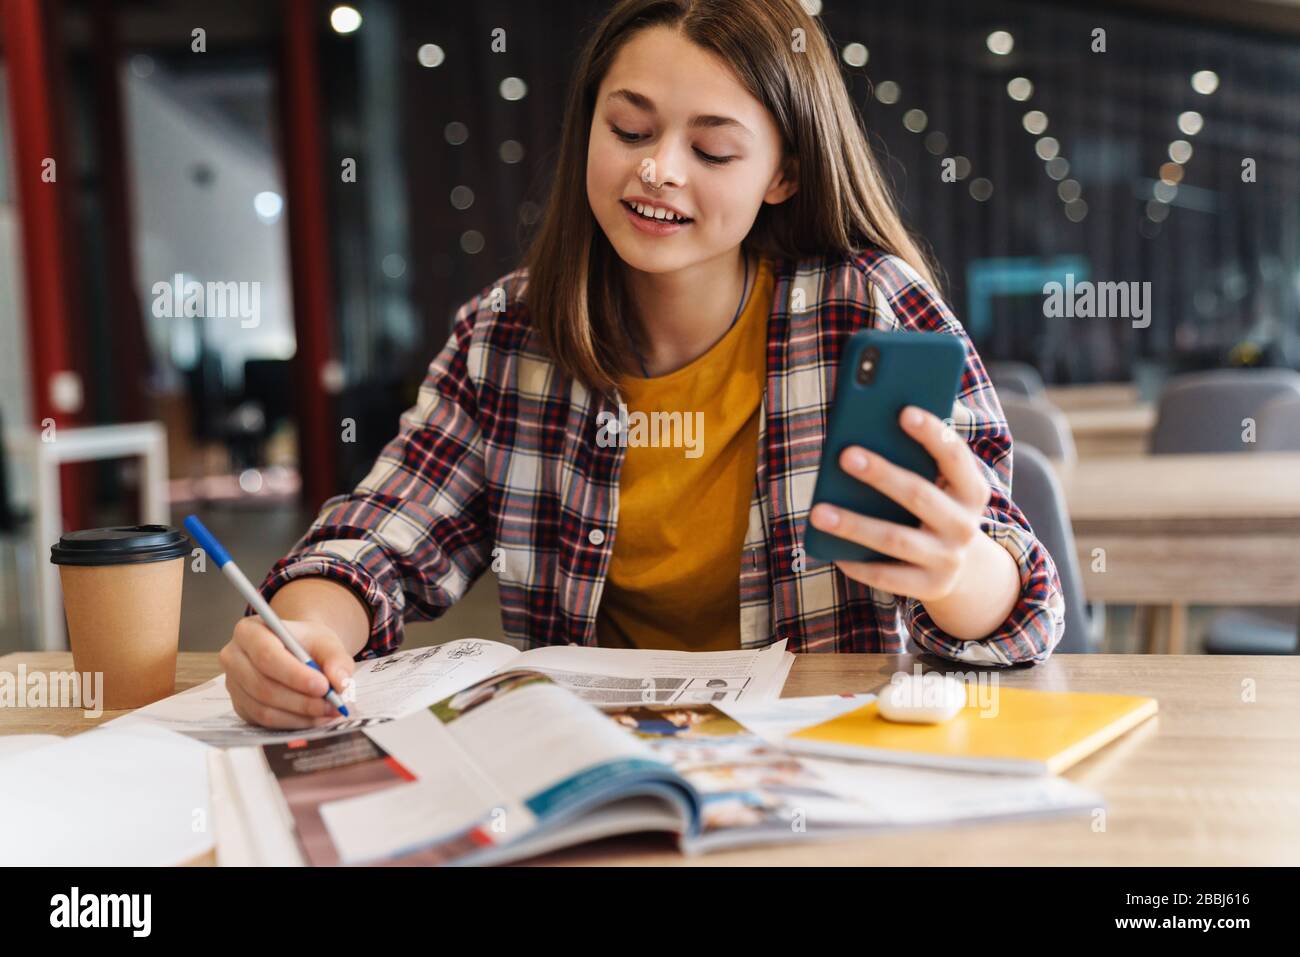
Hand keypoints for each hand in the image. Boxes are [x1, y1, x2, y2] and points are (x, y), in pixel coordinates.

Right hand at [220, 617, 355, 728]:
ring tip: (329, 711)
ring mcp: (234, 685)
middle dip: (301, 700)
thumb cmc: (307, 643)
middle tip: (331, 704)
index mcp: (249, 631)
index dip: (294, 674)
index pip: (266, 655)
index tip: (323, 686)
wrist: (298, 651)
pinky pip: (264, 722)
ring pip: (264, 708)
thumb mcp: (327, 642)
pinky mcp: (241, 706)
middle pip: (263, 686)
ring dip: (300, 715)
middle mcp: (234, 657)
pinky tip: (315, 718)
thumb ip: (337, 660)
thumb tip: (341, 684)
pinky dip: (294, 722)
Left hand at [809, 405, 992, 601]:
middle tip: (845, 455)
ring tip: (819, 511)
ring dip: (855, 524)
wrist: (963, 570)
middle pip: (919, 495)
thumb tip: (868, 425)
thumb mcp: (940, 487)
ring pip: (896, 538)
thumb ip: (917, 462)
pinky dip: (857, 562)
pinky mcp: (930, 588)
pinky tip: (830, 549)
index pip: (955, 457)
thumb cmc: (936, 510)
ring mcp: (949, 559)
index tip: (904, 411)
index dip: (932, 434)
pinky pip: (886, 575)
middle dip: (882, 474)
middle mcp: (966, 526)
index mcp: (972, 491)